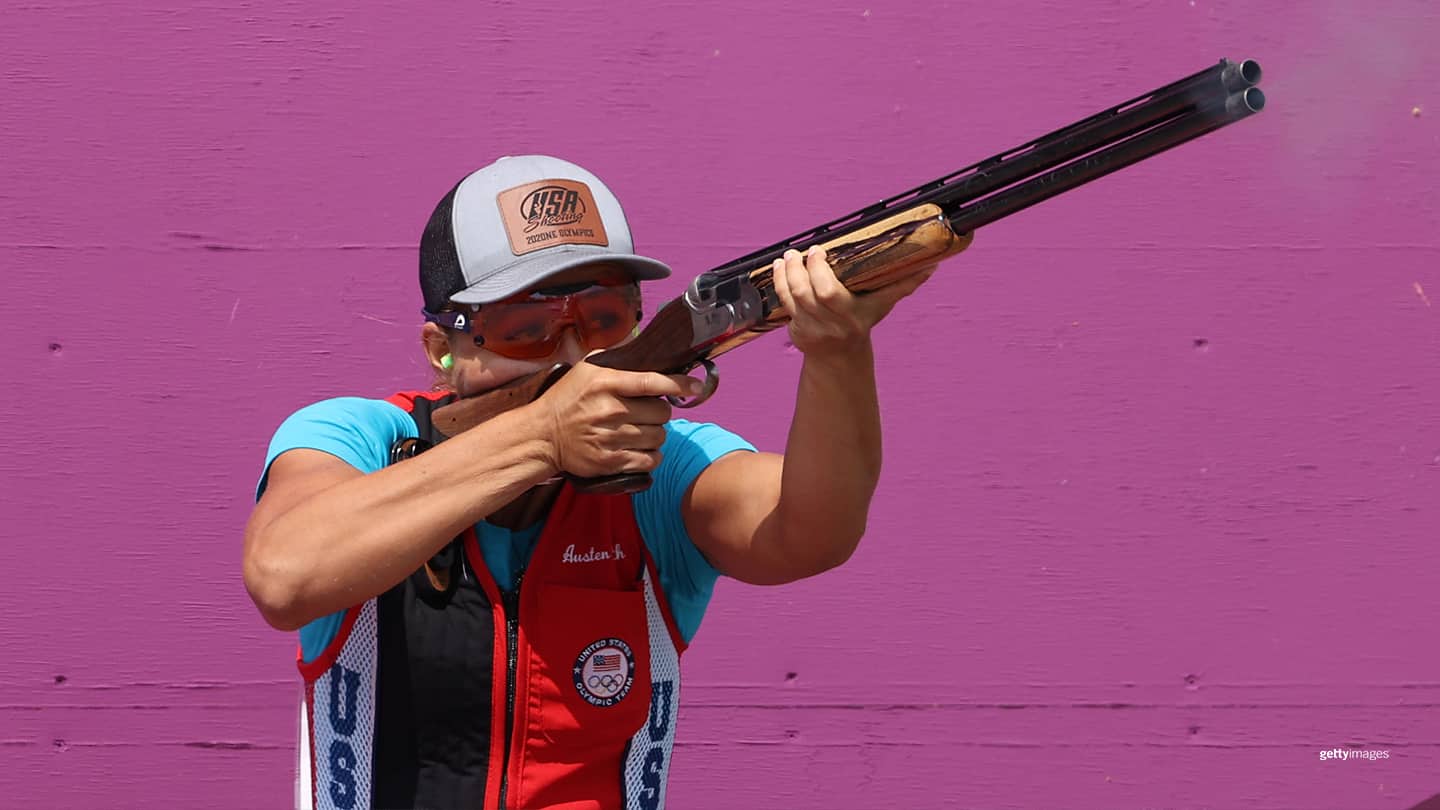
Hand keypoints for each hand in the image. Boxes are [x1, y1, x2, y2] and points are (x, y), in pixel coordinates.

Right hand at [528, 357, 700, 477]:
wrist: (542, 435)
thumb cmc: (567, 398)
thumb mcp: (586, 369)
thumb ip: (616, 359)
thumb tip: (648, 353)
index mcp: (606, 382)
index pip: (652, 382)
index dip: (679, 384)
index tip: (696, 386)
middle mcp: (610, 409)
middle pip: (662, 413)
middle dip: (660, 412)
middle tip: (646, 412)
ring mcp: (610, 437)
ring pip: (659, 437)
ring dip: (655, 434)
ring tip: (640, 430)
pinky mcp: (610, 461)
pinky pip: (649, 460)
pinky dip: (651, 455)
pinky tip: (641, 449)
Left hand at [771, 246, 938, 355]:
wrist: (841, 357)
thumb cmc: (863, 320)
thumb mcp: (882, 304)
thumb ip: (904, 284)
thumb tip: (932, 266)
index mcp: (852, 315)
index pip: (829, 292)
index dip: (819, 270)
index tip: (820, 250)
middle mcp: (830, 323)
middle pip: (807, 293)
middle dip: (800, 269)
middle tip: (801, 251)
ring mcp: (812, 327)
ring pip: (792, 297)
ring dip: (786, 274)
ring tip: (789, 256)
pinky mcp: (796, 330)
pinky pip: (783, 304)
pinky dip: (779, 284)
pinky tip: (780, 268)